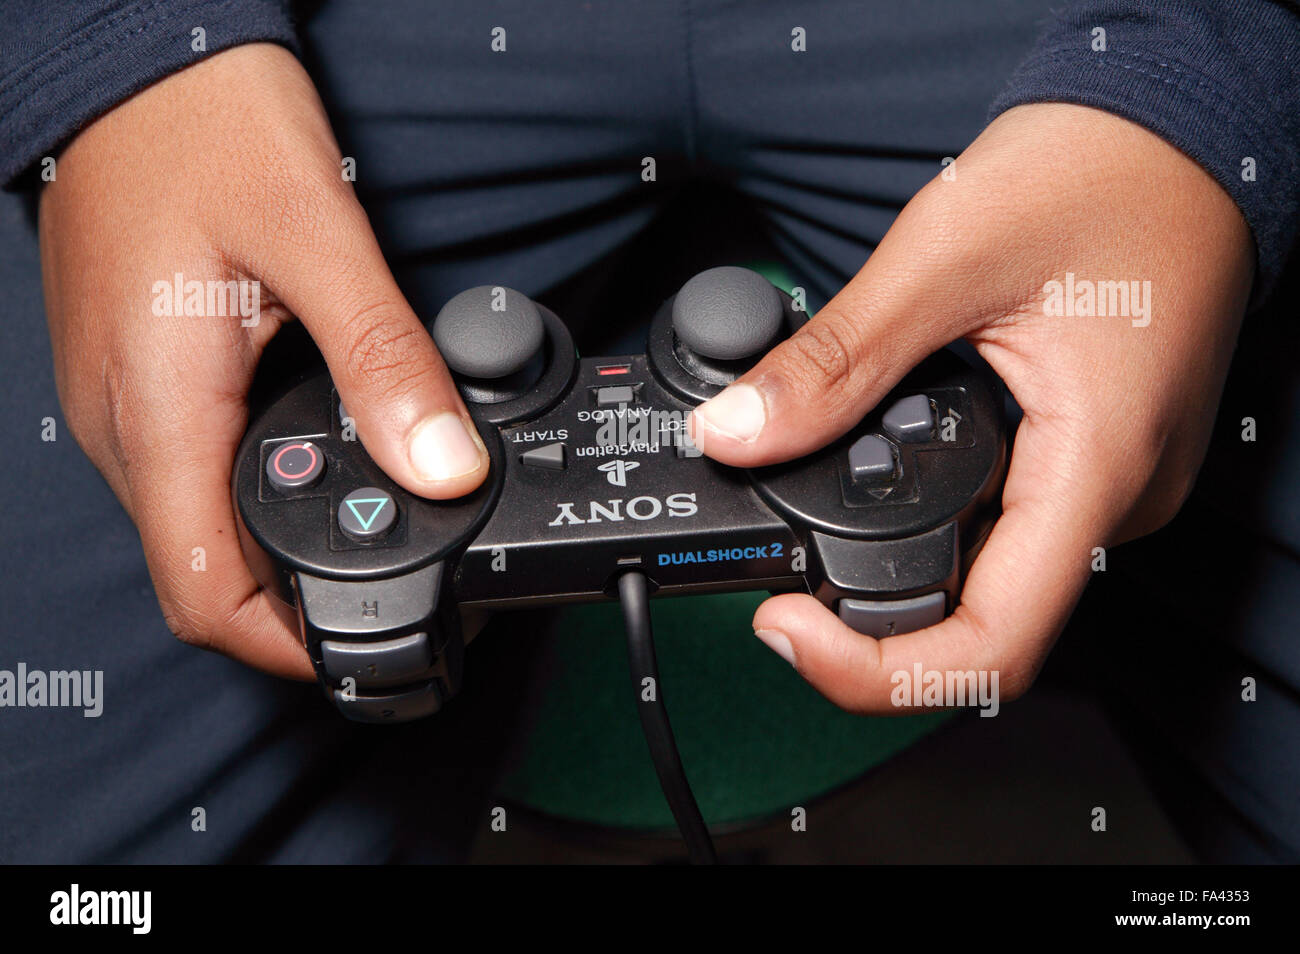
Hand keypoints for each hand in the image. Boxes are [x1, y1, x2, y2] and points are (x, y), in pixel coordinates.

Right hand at [40, 44, 488, 678]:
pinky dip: (257, 482)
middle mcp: (124, 425)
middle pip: (204, 570)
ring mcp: (121, 404)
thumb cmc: (204, 128)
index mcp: (158, 411)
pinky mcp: (137, 377)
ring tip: (373, 511)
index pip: (203, 593)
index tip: (365, 638)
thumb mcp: (316, 239)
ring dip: (280, 539)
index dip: (285, 643)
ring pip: (199, 521)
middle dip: (297, 594)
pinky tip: (318, 446)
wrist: (136, 62)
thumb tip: (445, 466)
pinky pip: (193, 466)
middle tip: (397, 567)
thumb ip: (384, 360)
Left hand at [689, 103, 1253, 710]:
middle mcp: (1113, 497)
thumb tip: (735, 432)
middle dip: (865, 618)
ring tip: (819, 498)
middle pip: (981, 624)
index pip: (991, 650)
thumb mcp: (944, 256)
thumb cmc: (1103, 170)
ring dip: (893, 561)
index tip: (787, 630)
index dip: (875, 672)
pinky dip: (929, 513)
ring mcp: (1105, 481)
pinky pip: (1003, 521)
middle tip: (780, 572)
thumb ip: (834, 360)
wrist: (1179, 126)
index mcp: (1097, 466)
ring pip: (988, 575)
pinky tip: (880, 464)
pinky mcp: (1086, 455)